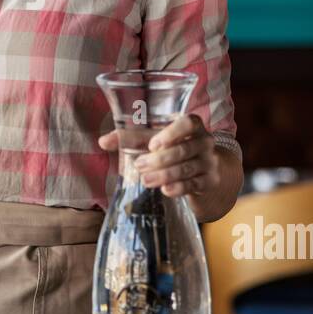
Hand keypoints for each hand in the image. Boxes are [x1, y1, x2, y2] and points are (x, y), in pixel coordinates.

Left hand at [98, 114, 234, 218]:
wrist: (204, 168)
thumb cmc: (173, 147)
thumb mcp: (155, 139)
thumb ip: (130, 138)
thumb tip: (102, 142)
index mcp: (193, 125)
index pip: (188, 123)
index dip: (171, 133)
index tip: (152, 145)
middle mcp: (205, 141)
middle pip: (183, 150)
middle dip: (159, 160)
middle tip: (139, 166)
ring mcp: (209, 162)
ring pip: (187, 168)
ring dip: (164, 175)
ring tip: (145, 180)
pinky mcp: (210, 180)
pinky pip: (194, 185)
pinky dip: (178, 188)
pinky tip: (165, 190)